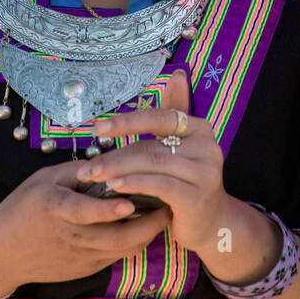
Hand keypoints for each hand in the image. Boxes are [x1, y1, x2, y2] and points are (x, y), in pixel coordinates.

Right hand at [0, 158, 170, 298]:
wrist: (0, 256)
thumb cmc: (19, 210)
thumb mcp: (41, 181)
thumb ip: (75, 172)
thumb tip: (109, 162)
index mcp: (55, 210)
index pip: (85, 212)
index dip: (109, 210)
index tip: (131, 201)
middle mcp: (72, 238)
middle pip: (118, 238)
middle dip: (149, 223)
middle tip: (169, 201)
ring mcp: (81, 258)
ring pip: (125, 250)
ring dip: (147, 233)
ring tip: (163, 212)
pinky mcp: (87, 270)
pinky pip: (118, 256)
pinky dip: (134, 241)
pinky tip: (143, 226)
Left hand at [73, 69, 229, 257]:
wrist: (214, 224)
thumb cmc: (188, 183)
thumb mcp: (182, 148)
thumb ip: (175, 114)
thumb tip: (178, 75)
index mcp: (200, 129)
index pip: (158, 117)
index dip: (126, 122)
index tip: (97, 128)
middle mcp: (207, 146)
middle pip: (150, 145)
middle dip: (114, 155)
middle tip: (86, 167)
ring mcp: (205, 172)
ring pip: (151, 164)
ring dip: (117, 170)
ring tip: (93, 177)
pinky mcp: (198, 196)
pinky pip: (159, 185)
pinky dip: (133, 184)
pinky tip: (114, 187)